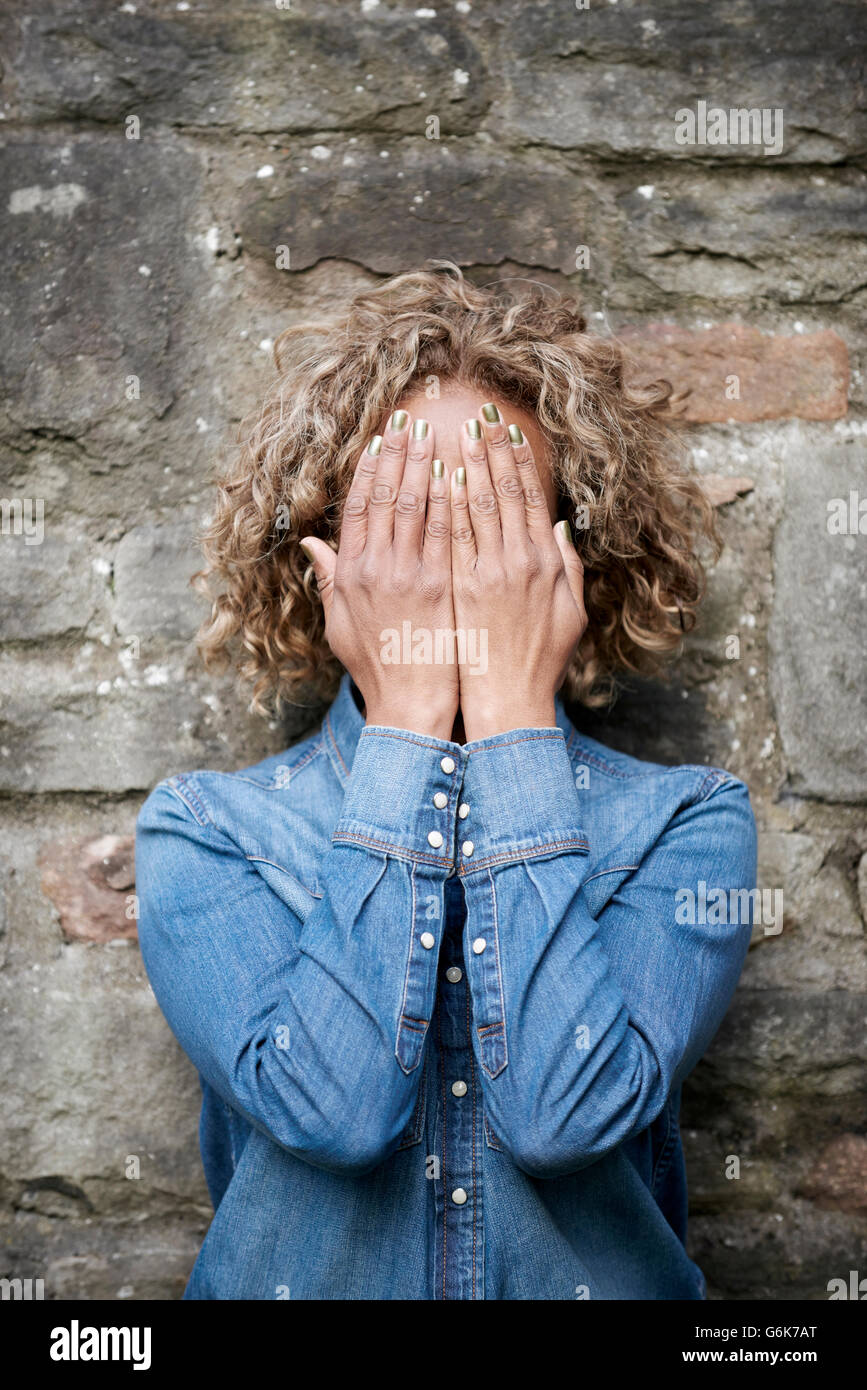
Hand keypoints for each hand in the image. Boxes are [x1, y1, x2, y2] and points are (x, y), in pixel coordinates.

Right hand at [300, 410, 457, 740]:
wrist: (410, 702)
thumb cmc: (377, 666)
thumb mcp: (339, 624)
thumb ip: (328, 579)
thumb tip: (311, 543)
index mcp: (350, 574)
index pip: (358, 508)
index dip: (368, 470)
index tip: (380, 440)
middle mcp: (375, 569)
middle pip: (385, 497)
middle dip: (397, 455)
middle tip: (408, 420)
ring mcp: (408, 575)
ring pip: (414, 507)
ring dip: (423, 466)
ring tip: (434, 433)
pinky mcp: (439, 585)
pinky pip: (444, 532)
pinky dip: (448, 500)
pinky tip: (456, 474)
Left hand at [449, 403, 586, 741]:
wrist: (508, 703)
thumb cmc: (541, 662)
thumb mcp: (572, 614)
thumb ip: (569, 567)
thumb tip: (561, 528)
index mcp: (546, 563)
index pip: (529, 497)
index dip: (518, 460)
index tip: (508, 428)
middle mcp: (518, 563)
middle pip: (502, 492)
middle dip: (491, 449)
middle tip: (480, 412)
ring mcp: (486, 576)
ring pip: (475, 508)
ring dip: (466, 465)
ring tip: (457, 430)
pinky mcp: (459, 591)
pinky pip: (450, 539)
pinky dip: (446, 506)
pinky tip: (439, 477)